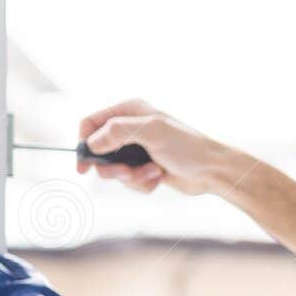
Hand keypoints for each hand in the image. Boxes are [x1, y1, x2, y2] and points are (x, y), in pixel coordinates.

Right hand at [78, 98, 245, 196]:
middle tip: (126, 173)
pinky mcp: (144, 168)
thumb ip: (119, 132)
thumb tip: (91, 143)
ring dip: (131, 177)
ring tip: (152, 173)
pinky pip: (128, 181)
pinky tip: (159, 178)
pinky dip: (142, 184)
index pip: (91, 123)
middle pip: (99, 151)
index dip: (83, 143)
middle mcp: (131, 128)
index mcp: (130, 111)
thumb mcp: (152, 132)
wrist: (212, 171)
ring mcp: (137, 149)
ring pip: (113, 170)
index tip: (83, 166)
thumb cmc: (187, 147)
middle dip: (112, 167)